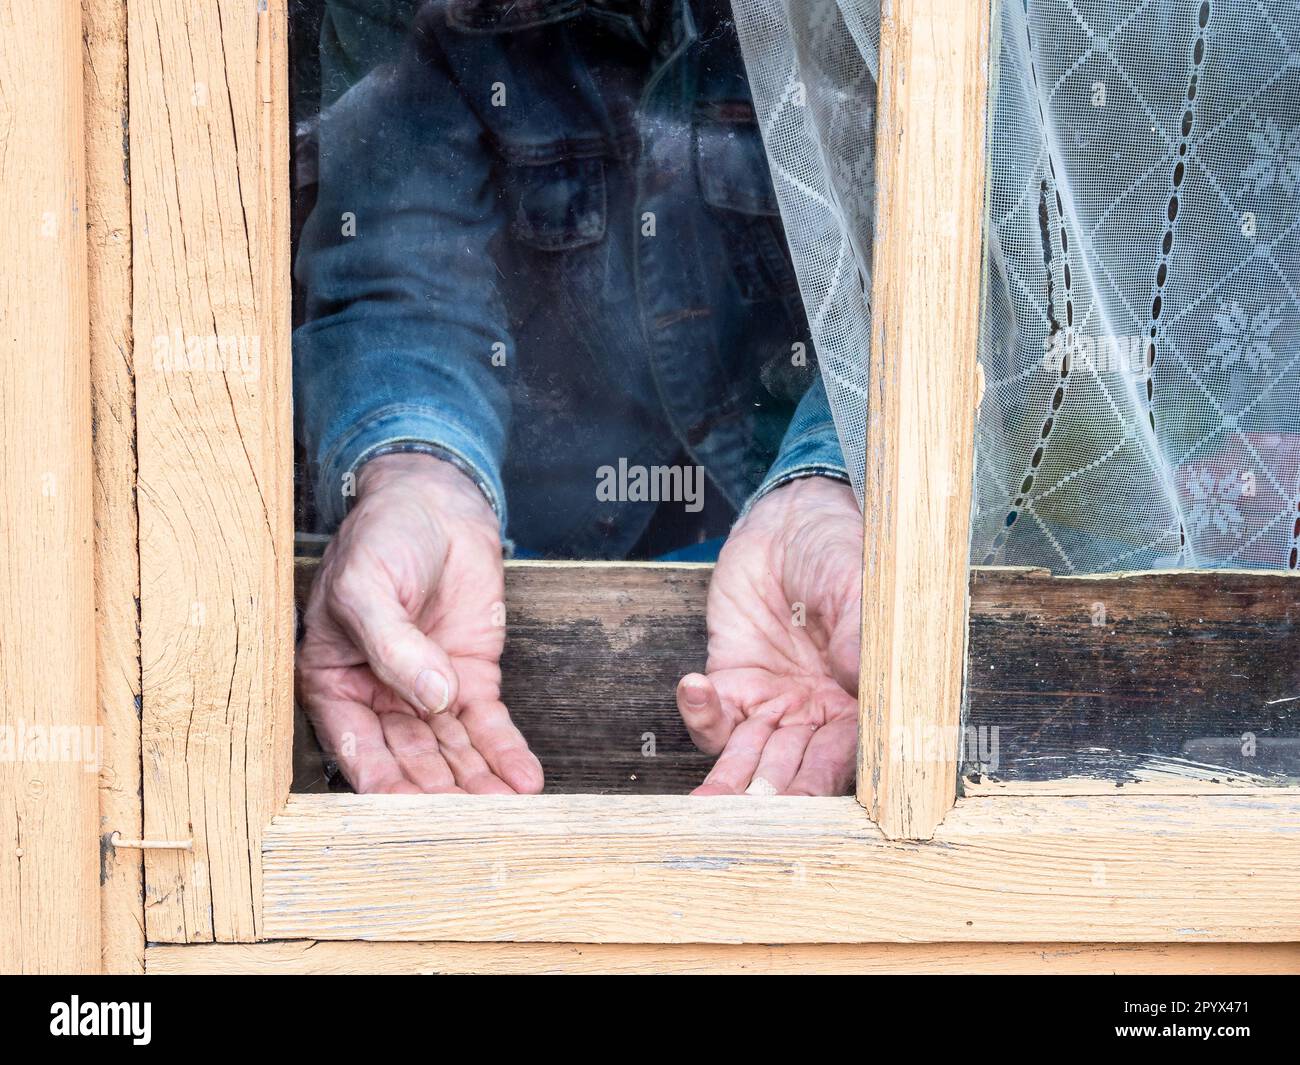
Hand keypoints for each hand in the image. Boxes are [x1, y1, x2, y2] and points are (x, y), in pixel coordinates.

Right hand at [297, 452, 543, 793]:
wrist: (434, 502)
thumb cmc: (381, 539)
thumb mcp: (368, 587)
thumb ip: (393, 644)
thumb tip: (429, 697)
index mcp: (334, 680)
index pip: (357, 747)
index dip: (383, 783)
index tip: (409, 817)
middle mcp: (380, 697)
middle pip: (410, 761)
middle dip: (440, 796)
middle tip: (471, 827)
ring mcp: (428, 691)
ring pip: (452, 753)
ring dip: (479, 786)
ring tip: (507, 816)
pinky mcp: (471, 678)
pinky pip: (489, 726)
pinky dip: (507, 753)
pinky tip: (525, 780)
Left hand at [676, 477, 861, 795]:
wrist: (792, 519)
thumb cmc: (840, 549)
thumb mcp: (858, 583)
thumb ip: (861, 630)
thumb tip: (864, 677)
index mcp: (863, 702)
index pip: (849, 756)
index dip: (828, 782)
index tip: (808, 805)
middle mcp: (818, 714)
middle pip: (794, 769)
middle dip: (771, 798)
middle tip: (748, 824)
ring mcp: (773, 701)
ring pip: (749, 757)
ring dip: (728, 781)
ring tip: (706, 806)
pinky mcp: (731, 680)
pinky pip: (714, 714)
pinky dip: (701, 710)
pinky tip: (694, 688)